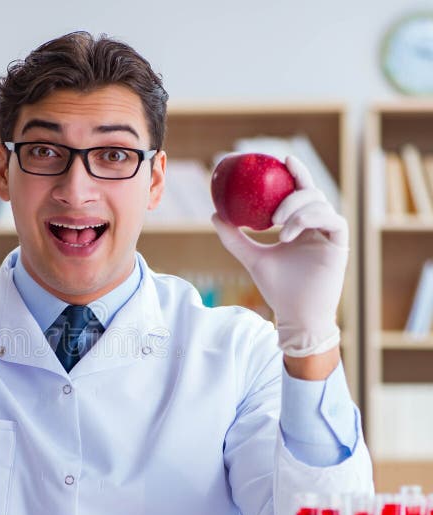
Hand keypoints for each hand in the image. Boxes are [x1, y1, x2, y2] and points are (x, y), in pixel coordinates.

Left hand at [211, 155, 347, 357]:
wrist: (294, 315)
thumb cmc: (277, 288)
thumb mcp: (251, 258)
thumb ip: (234, 238)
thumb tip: (215, 215)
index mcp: (302, 224)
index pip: (302, 191)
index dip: (296, 172)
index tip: (282, 159)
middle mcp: (319, 226)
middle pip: (312, 193)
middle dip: (294, 192)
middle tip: (272, 212)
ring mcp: (330, 234)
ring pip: (321, 204)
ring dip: (298, 209)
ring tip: (277, 227)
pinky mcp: (340, 245)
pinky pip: (332, 220)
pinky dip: (309, 220)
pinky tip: (288, 234)